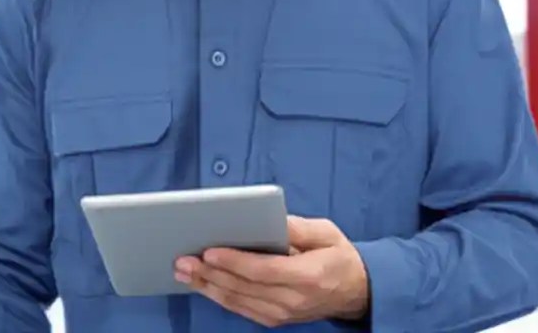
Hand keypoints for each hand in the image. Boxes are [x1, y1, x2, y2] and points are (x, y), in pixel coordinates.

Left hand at [174, 216, 368, 327]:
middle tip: (182, 259)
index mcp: (308, 276)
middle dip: (209, 273)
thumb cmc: (338, 256)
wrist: (355, 291)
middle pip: (243, 287)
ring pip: (237, 301)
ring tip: (183, 271)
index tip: (209, 251)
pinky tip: (202, 284)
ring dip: (207, 286)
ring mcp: (283, 314)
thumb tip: (269, 219)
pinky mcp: (275, 319)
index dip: (234, 262)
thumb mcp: (326, 232)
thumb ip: (297, 228)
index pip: (263, 270)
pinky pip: (241, 309)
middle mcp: (293, 300)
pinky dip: (218, 296)